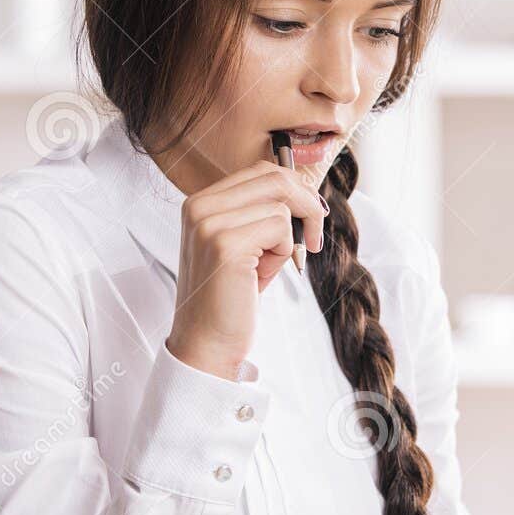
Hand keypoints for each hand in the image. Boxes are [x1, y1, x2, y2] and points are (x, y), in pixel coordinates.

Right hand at [166, 160, 325, 379]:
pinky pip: (280, 227)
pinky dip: (283, 251)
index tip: (310, 219)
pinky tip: (263, 275)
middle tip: (314, 237)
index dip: (296, 190)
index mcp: (200, 202)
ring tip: (270, 265)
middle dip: (307, 204)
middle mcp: (199, 206)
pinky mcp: (224, 244)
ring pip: (281, 204)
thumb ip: (263, 214)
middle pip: (275, 178)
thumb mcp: (246, 245)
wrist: (207, 342)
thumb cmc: (232, 296)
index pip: (261, 172)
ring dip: (289, 237)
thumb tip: (307, 192)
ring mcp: (209, 223)